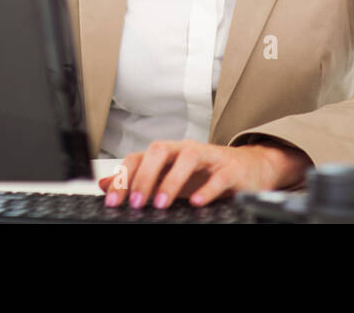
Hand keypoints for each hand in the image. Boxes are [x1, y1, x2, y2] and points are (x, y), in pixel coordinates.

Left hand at [97, 139, 310, 208]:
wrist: (249, 168)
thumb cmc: (206, 174)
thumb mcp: (169, 178)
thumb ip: (137, 181)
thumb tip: (104, 186)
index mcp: (168, 153)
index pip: (139, 157)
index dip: (124, 177)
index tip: (113, 201)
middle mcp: (185, 150)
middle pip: (160, 150)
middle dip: (144, 176)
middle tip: (137, 203)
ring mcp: (209, 156)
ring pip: (188, 158)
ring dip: (172, 181)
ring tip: (161, 204)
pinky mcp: (231, 168)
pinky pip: (218, 176)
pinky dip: (207, 189)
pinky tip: (197, 202)